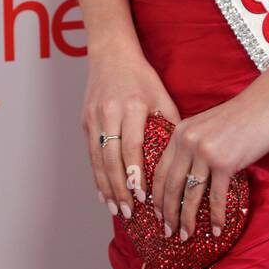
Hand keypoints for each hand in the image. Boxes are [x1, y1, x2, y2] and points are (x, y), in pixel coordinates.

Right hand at [81, 37, 180, 220]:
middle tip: (129, 213)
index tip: (143, 197)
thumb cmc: (142, 77)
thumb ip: (169, 124)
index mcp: (131, 106)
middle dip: (120, 189)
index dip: (135, 174)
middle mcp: (109, 113)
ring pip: (98, 160)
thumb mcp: (162, 95)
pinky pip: (91, 154)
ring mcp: (93, 118)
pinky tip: (104, 193)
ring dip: (106, 188)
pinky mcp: (85, 122)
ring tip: (116, 210)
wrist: (110, 55)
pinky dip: (97, 176)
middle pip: (112, 159)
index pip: (132, 147)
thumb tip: (183, 156)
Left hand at [151, 74, 268, 240]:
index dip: (156, 196)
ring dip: (187, 220)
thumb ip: (191, 145)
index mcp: (180, 132)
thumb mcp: (205, 126)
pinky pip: (217, 197)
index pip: (159, 170)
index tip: (156, 214)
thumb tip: (186, 177)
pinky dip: (216, 216)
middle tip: (168, 233)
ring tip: (186, 236)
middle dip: (168, 213)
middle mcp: (188, 142)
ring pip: (191, 195)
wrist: (267, 102)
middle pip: (171, 186)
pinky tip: (217, 230)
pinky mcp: (226, 162)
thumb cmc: (240, 116)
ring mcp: (206, 152)